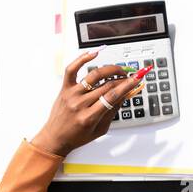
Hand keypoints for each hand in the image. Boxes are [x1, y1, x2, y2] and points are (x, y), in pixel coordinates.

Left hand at [31, 50, 147, 156]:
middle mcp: (80, 103)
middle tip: (130, 77)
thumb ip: (112, 111)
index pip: (113, 96)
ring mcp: (71, 94)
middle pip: (107, 85)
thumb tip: (125, 94)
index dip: (128, 85)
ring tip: (118, 70)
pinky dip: (82, 59)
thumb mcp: (100, 129)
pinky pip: (71, 69)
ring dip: (110, 69)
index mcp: (89, 117)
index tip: (137, 78)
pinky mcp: (64, 88)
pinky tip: (94, 54)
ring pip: (94, 75)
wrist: (55, 137)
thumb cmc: (76, 136)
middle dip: (122, 79)